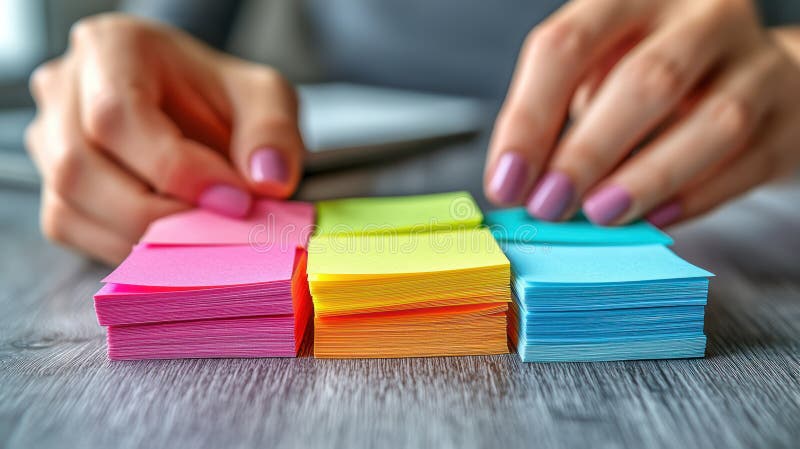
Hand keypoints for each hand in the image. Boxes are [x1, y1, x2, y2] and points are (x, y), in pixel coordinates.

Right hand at [26, 14, 304, 263]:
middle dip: (158, 213)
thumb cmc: (224, 100)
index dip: (175, 169)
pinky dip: (126, 248)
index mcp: (111, 48)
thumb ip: (272, 133)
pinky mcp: (54, 189)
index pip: (117, 115)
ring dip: (142, 237)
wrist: (204, 118)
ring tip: (203, 235)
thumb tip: (268, 181)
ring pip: (69, 206)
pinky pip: (72, 229)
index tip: (234, 200)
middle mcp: (64, 90)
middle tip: (220, 228)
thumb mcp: (265, 98)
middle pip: (80, 166)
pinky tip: (173, 243)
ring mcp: (48, 141)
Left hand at [484, 0, 799, 226]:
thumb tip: (523, 187)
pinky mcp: (788, 116)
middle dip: (588, 152)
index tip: (506, 181)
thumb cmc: (653, 76)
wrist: (751, 72)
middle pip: (645, 81)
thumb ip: (561, 122)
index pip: (567, 47)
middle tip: (550, 205)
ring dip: (647, 178)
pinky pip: (745, 163)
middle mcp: (700, 16)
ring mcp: (754, 63)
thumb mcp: (598, 74)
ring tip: (601, 215)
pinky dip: (695, 197)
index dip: (528, 120)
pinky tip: (656, 219)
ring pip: (711, 122)